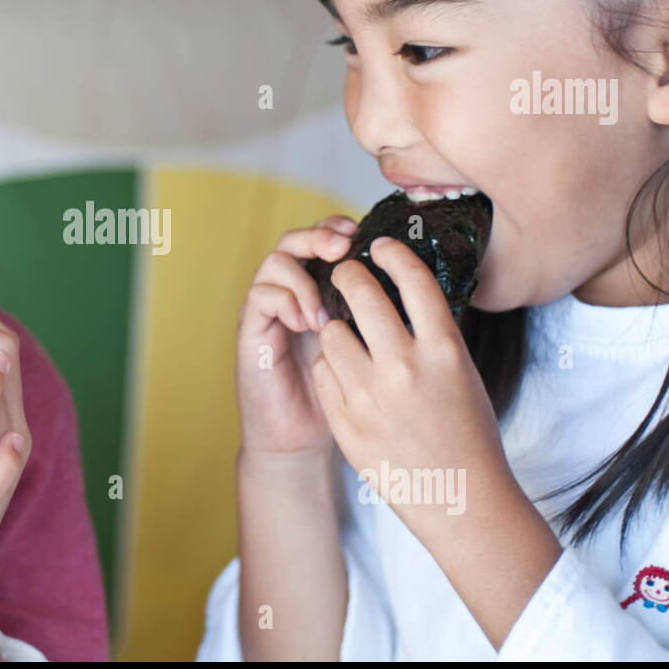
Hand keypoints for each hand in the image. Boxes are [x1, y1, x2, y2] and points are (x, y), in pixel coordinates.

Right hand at [236, 215, 358, 454]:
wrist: (303, 440)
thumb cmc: (344, 398)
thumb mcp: (373, 349)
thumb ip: (382, 314)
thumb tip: (417, 282)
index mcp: (320, 290)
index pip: (325, 239)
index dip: (340, 228)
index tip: (367, 235)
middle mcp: (291, 293)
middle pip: (296, 239)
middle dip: (320, 236)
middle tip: (343, 248)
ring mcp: (269, 310)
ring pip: (275, 261)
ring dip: (303, 276)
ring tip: (324, 308)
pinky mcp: (251, 331)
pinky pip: (260, 296)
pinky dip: (284, 301)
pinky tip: (306, 324)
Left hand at [309, 236, 512, 538]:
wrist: (459, 499)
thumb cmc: (467, 433)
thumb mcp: (461, 372)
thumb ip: (431, 335)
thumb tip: (400, 294)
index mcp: (444, 351)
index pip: (413, 279)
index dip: (394, 254)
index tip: (381, 245)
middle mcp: (404, 367)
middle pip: (359, 292)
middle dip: (347, 275)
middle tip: (343, 273)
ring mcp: (369, 395)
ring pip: (331, 332)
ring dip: (337, 328)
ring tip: (349, 338)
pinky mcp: (344, 420)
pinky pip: (322, 371)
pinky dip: (330, 366)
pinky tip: (346, 375)